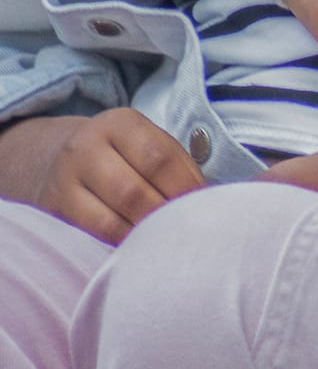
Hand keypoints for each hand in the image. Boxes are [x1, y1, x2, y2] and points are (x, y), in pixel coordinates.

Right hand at [0, 109, 205, 242]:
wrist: (60, 159)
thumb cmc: (125, 156)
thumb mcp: (150, 144)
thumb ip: (180, 167)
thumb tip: (213, 198)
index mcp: (120, 123)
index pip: (158, 158)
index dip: (185, 186)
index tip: (204, 206)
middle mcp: (85, 147)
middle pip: (133, 191)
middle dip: (165, 215)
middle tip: (187, 229)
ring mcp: (64, 179)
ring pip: (110, 218)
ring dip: (144, 233)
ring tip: (166, 240)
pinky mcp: (53, 208)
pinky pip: (92, 233)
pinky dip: (121, 243)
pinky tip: (140, 245)